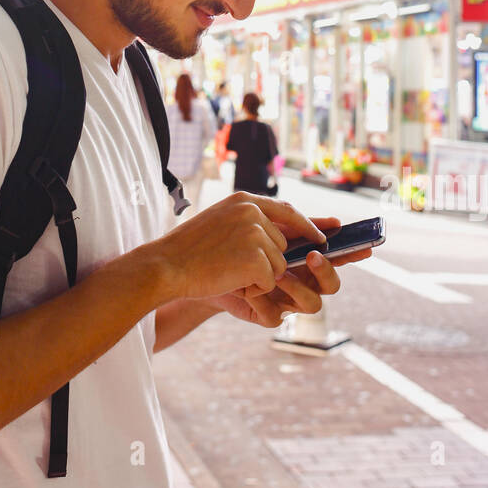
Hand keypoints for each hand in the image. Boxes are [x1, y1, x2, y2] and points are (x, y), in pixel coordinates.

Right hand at [156, 191, 327, 302]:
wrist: (166, 266)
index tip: (321, 237)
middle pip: (282, 243)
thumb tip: (279, 234)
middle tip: (232, 263)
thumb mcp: (219, 221)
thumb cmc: (188, 249)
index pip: (286, 210)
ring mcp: (255, 234)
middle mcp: (252, 212)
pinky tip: (230, 280)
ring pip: (278, 265)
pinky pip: (269, 281)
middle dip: (266, 260)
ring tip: (227, 270)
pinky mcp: (257, 258)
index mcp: (243, 200)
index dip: (306, 225)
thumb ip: (247, 220)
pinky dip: (253, 287)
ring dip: (258, 275)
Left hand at [207, 217, 374, 326]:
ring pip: (312, 304)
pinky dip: (261, 299)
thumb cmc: (240, 241)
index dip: (353, 254)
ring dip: (296, 287)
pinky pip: (275, 316)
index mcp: (307, 260)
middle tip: (311, 255)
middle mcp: (302, 282)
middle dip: (325, 271)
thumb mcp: (268, 225)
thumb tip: (336, 222)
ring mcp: (286, 302)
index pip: (337, 259)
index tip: (366, 246)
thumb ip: (298, 222)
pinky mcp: (266, 315)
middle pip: (332, 286)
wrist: (203, 262)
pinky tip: (246, 288)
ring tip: (278, 273)